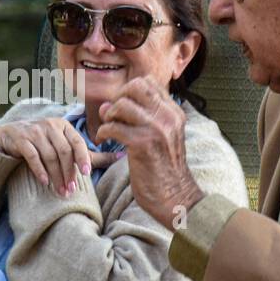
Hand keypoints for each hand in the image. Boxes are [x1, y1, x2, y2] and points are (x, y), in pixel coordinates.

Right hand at [0, 118, 113, 196]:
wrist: (9, 137)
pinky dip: (39, 169)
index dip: (83, 158)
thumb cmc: (44, 143)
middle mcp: (50, 125)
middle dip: (68, 172)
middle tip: (71, 190)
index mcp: (64, 125)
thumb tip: (122, 156)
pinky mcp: (20, 139)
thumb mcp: (67, 146)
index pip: (77, 141)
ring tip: (60, 191)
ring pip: (49, 155)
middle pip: (63, 151)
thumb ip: (93, 154)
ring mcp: (34, 131)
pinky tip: (44, 181)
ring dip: (56, 175)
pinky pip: (32, 155)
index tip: (86, 174)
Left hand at [96, 77, 203, 228]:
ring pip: (122, 104)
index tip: (122, 108)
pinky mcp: (142, 145)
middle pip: (134, 86)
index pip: (148, 82)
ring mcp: (156, 129)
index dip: (128, 91)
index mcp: (174, 113)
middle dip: (117, 98)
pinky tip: (103, 141)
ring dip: (109, 116)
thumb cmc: (164, 170)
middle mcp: (167, 117)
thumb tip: (105, 105)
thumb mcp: (159, 139)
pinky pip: (113, 127)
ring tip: (108, 130)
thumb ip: (137, 119)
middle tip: (113, 117)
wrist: (176, 198)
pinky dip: (103, 132)